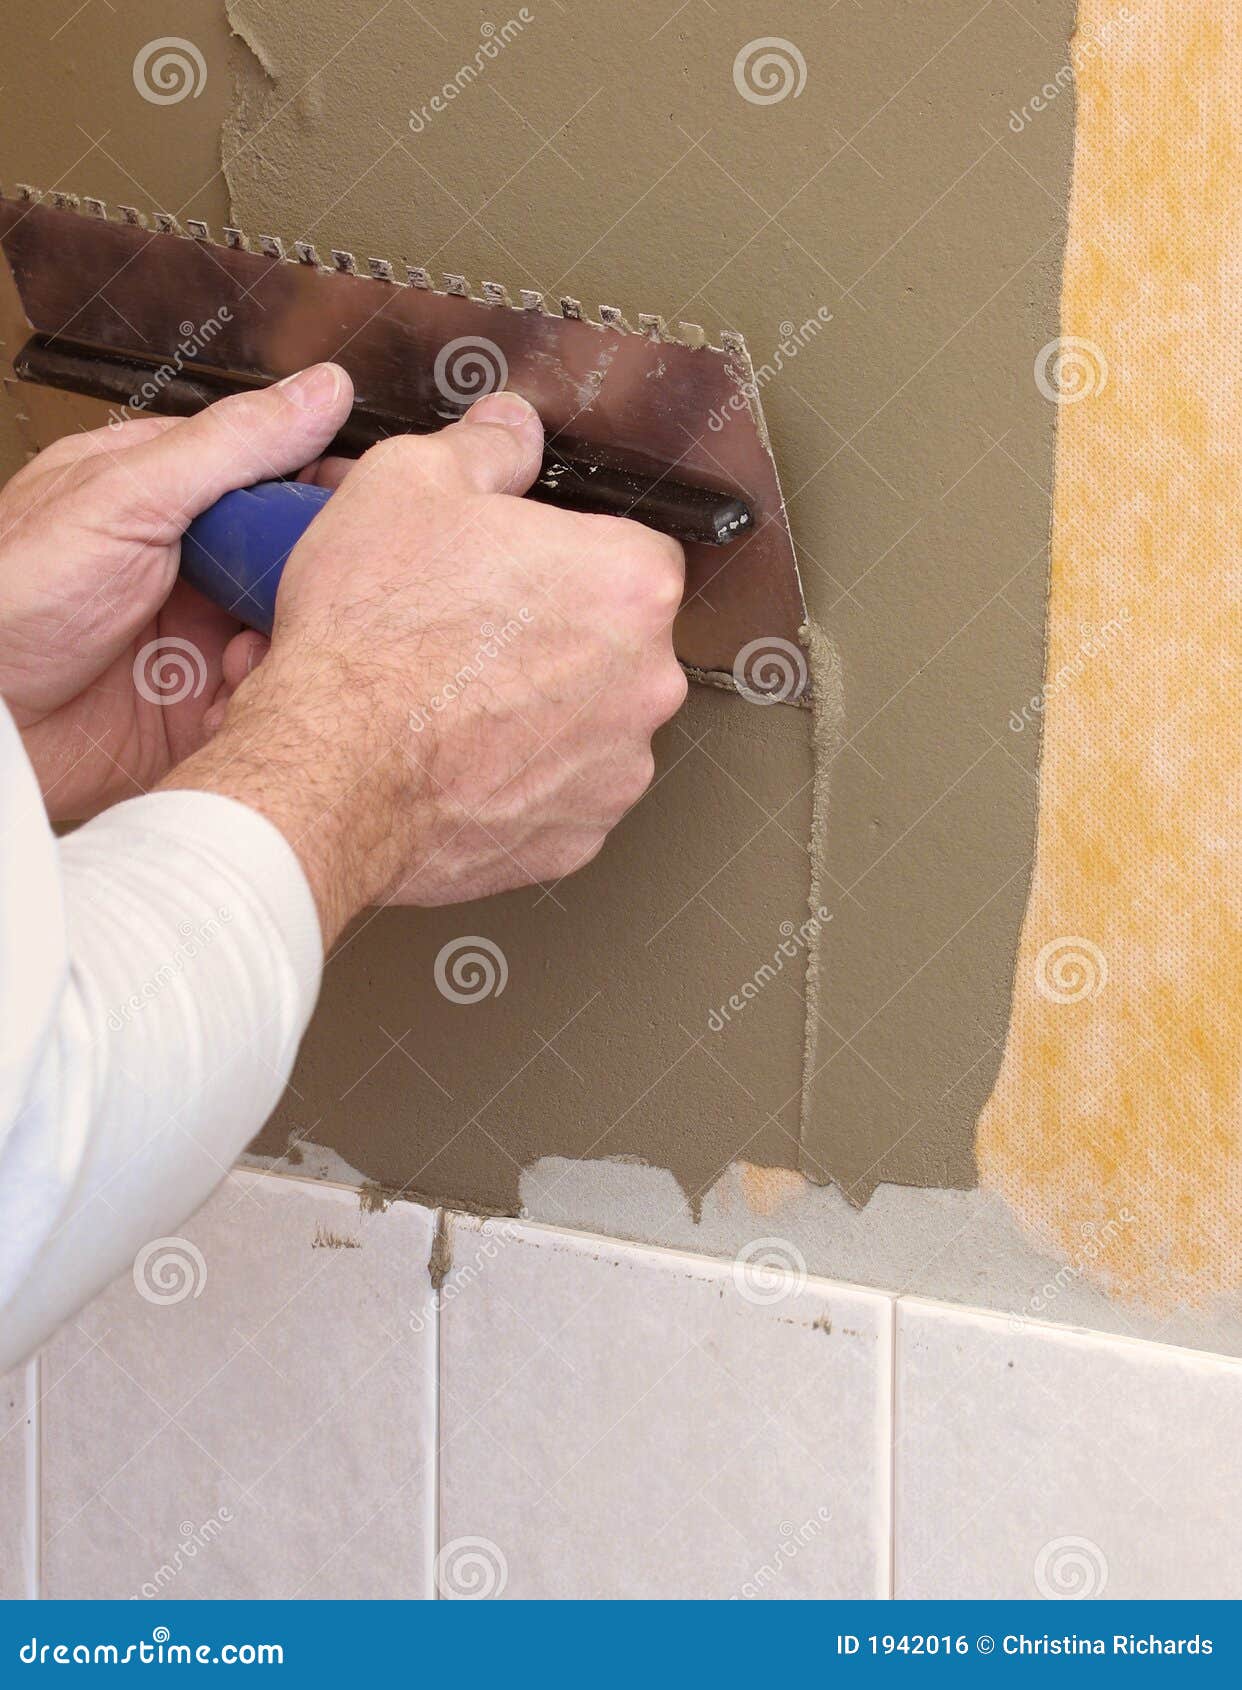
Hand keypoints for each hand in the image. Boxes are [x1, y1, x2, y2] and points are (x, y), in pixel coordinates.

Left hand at [0, 364, 354, 815]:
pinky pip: (264, 703)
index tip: (363, 514)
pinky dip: (263, 704)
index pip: (276, 478)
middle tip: (313, 596)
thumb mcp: (126, 498)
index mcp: (170, 497)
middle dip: (313, 586)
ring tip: (249, 656)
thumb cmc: (10, 597)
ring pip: (290, 638)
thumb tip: (319, 391)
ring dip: (288, 650)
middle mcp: (190, 566)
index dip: (325, 495)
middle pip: (295, 564)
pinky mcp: (199, 709)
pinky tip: (236, 699)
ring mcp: (196, 638)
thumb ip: (229, 446)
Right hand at [167, 390, 686, 944]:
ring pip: (588, 722)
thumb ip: (483, 449)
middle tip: (469, 636)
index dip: (560, 557)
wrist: (329, 770)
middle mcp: (648, 681)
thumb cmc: (371, 637)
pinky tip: (457, 761)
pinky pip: (558, 794)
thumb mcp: (407, 485)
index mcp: (630, 582)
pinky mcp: (578, 838)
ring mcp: (618, 768)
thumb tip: (510, 430)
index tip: (510, 571)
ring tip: (454, 702)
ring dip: (537, 712)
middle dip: (552, 636)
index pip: (627, 553)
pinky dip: (518, 781)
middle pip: (613, 642)